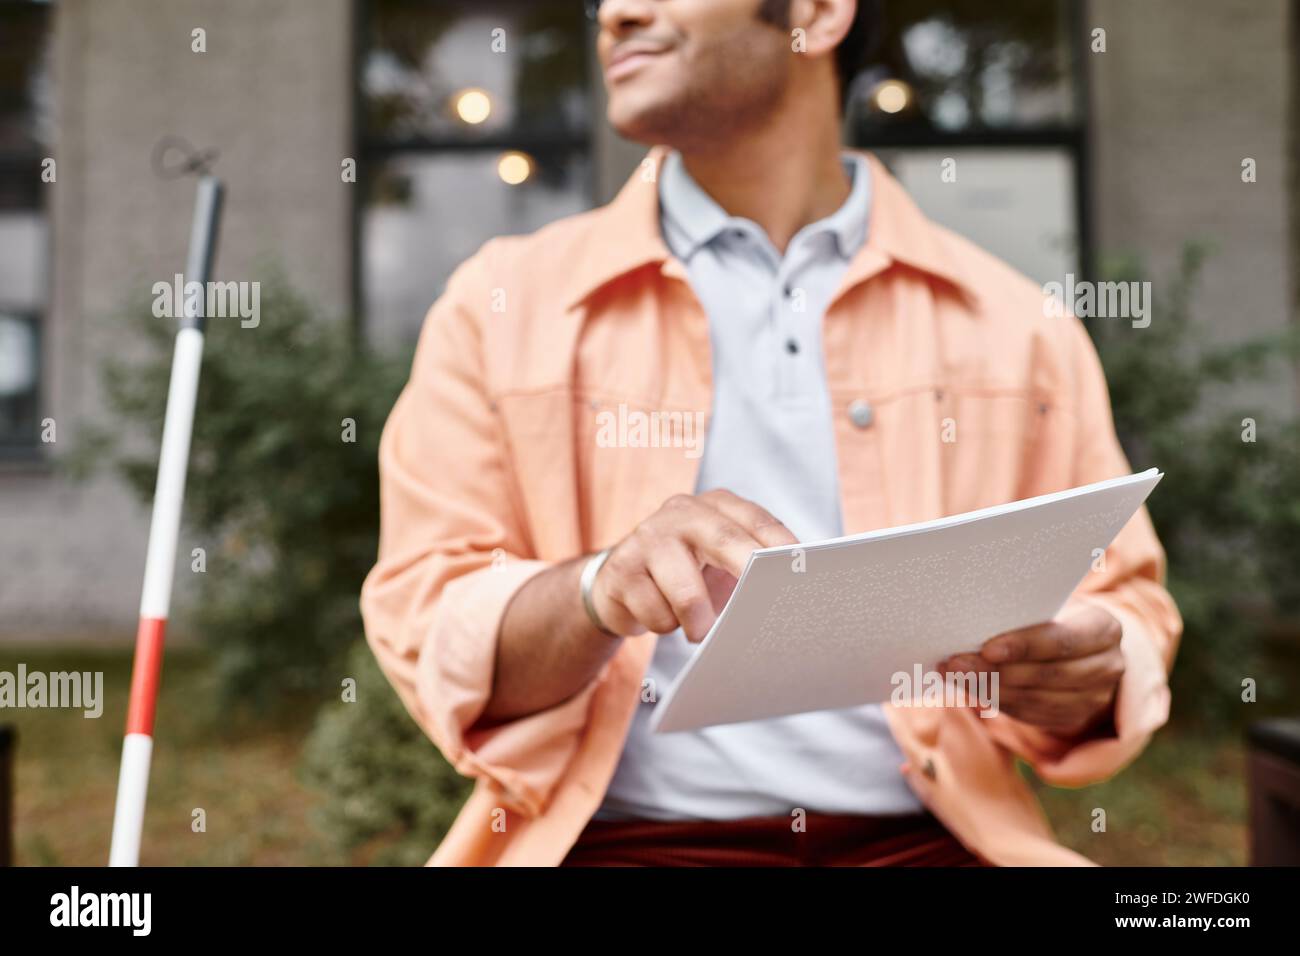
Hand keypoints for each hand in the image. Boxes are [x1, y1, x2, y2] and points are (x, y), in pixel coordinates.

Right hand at [590, 489, 796, 641]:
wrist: (621, 580)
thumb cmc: (687, 572)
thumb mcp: (720, 560)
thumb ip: (751, 564)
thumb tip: (792, 592)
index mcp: (715, 505)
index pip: (756, 521)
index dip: (781, 546)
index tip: (801, 569)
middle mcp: (681, 513)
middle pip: (724, 540)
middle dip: (751, 572)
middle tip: (767, 603)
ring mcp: (647, 538)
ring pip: (688, 594)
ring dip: (700, 623)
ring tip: (699, 628)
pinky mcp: (622, 570)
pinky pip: (657, 615)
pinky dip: (667, 626)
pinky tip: (662, 614)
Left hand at [939, 603, 1124, 737]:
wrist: (1085, 647)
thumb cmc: (1057, 615)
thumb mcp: (1053, 605)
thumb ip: (1026, 612)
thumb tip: (973, 620)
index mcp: (1104, 629)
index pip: (1063, 640)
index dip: (1024, 646)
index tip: (986, 648)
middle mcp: (1107, 666)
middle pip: (1046, 674)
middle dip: (996, 670)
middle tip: (956, 662)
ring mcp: (1094, 698)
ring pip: (1036, 699)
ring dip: (990, 688)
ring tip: (956, 674)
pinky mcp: (1074, 717)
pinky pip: (1031, 714)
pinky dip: (997, 701)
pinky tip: (972, 688)